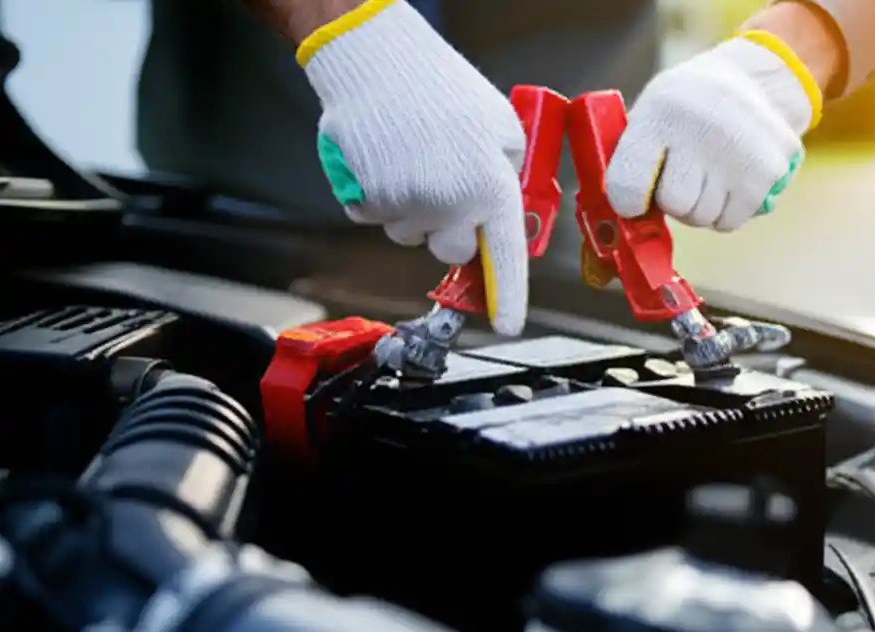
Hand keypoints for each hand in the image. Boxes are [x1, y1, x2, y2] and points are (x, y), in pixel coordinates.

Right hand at [298, 0, 527, 334]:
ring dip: (416, 209)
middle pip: (451, 252)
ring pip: (413, 234)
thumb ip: (509, 176)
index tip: (507, 325)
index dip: (507, 297)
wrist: (379, 63)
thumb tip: (508, 214)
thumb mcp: (502, 128)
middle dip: (451, 229)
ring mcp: (404, 208)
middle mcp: (449, 206)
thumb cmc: (444, 89)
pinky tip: (388, 160)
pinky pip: (380, 217)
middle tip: (448, 184)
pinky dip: (383, 197)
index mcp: (490, 187)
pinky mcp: (365, 202)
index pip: (503, 257)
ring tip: (415, 158)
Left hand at [605, 31, 823, 232]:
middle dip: (672, 199)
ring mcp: (739, 155)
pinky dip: (724, 211)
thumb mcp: (652, 110)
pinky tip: (728, 181)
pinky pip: (729, 221)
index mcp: (661, 114)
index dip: (626, 200)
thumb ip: (629, 158)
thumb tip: (617, 213)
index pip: (627, 185)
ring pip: (703, 217)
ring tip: (706, 174)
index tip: (632, 197)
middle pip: (674, 205)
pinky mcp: (768, 174)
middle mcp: (701, 132)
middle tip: (679, 177)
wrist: (755, 83)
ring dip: (699, 206)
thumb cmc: (688, 107)